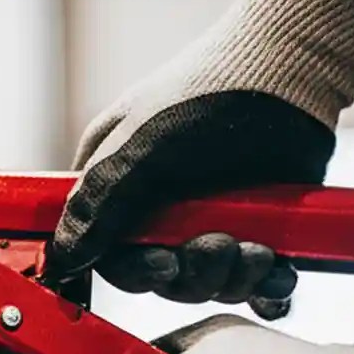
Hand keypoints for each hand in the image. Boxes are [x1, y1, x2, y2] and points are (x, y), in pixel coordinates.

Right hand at [49, 0, 353, 300]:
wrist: (291, 67)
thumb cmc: (204, 95)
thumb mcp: (139, 148)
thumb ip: (98, 205)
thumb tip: (61, 259)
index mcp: (116, 185)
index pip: (109, 252)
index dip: (134, 270)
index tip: (162, 264)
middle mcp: (160, 208)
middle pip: (163, 275)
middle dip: (193, 273)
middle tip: (218, 246)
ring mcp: (212, 218)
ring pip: (211, 281)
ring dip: (234, 277)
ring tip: (258, 250)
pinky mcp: (261, 226)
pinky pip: (259, 280)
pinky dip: (270, 286)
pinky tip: (279, 271)